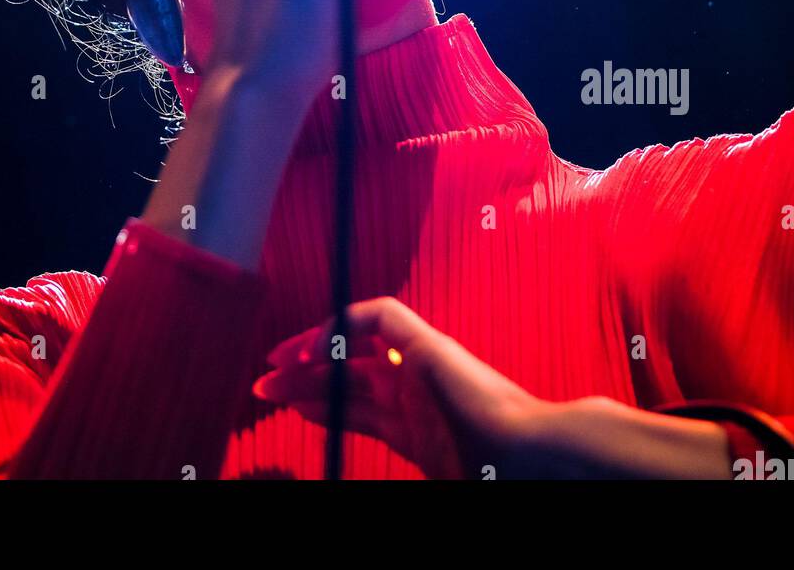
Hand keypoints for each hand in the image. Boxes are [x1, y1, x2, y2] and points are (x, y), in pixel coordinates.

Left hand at [253, 296, 733, 479]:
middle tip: (263, 385)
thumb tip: (343, 466)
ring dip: (310, 350)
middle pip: (347, 373)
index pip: (357, 401)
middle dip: (303, 376)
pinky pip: (376, 319)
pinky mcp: (427, 343)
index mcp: (419, 419)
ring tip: (275, 366)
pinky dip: (342, 325)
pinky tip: (313, 347)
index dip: (320, 399)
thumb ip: (407, 456)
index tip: (289, 405)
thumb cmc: (492, 473)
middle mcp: (416, 385)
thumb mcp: (432, 467)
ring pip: (352, 344)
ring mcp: (421, 362)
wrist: (529, 457)